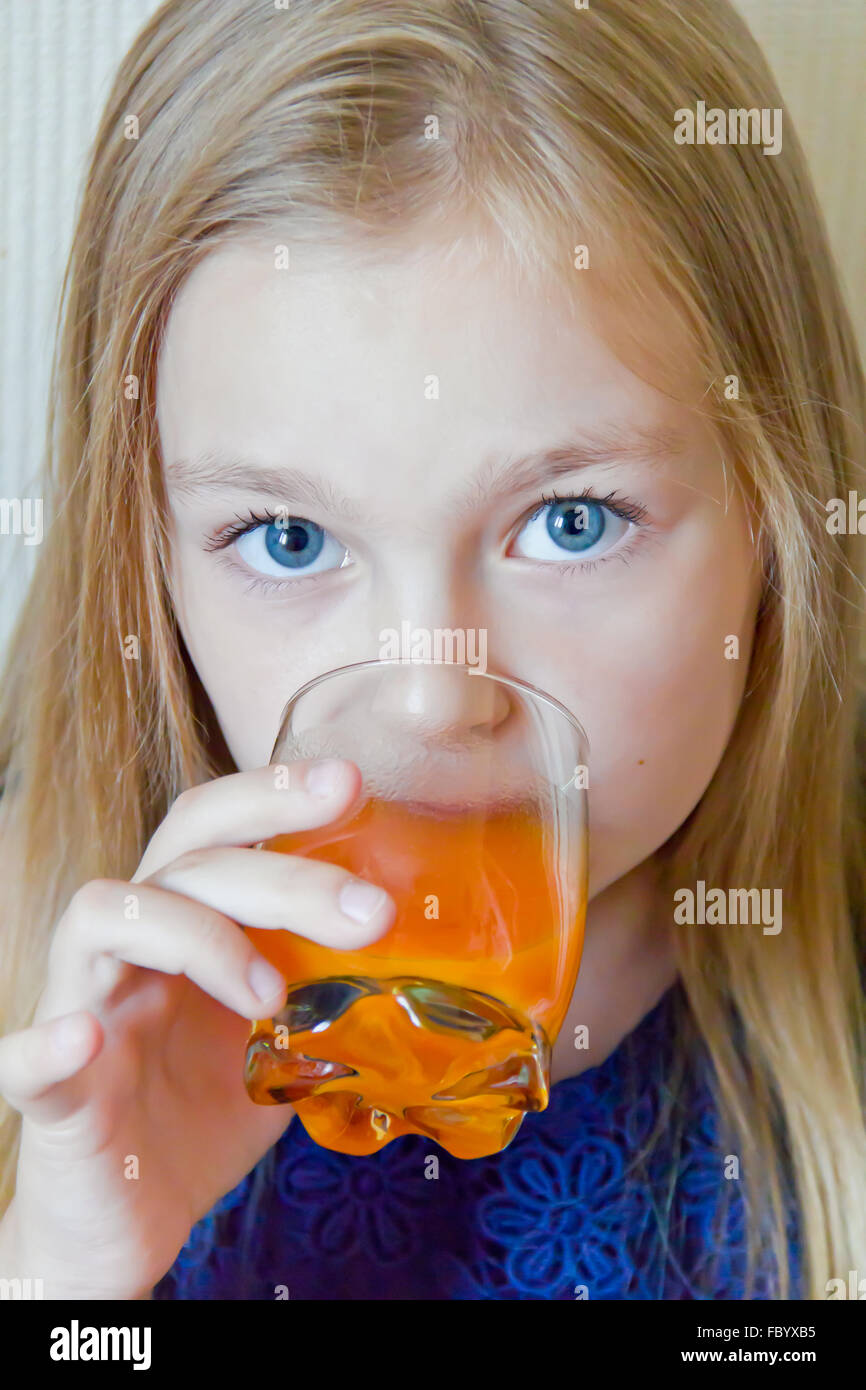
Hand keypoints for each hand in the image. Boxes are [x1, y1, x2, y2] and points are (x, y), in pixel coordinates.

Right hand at [0, 759, 394, 1297]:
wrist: (128, 1221)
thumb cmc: (200, 1115)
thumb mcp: (279, 1039)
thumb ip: (322, 989)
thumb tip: (419, 956)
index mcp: (185, 923)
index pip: (215, 829)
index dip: (272, 794)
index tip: (351, 784)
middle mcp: (130, 946)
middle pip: (184, 861)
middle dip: (282, 873)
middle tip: (370, 910)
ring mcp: (81, 1008)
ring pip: (104, 915)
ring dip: (198, 939)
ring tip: (270, 998)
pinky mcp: (50, 1095)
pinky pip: (25, 1055)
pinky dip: (50, 1041)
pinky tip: (89, 1036)